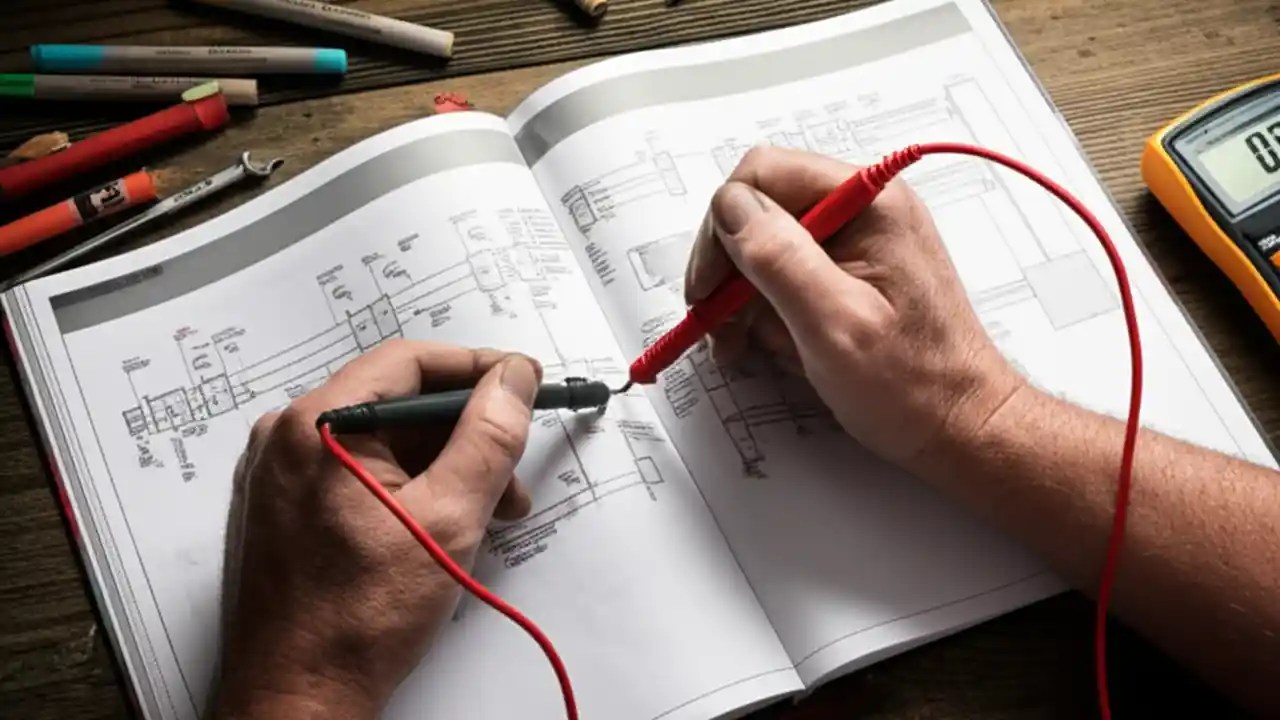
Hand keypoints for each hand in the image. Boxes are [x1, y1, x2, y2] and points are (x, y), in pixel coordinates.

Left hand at [213, 340, 540, 718]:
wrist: (298, 697)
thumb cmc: (358, 620)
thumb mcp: (448, 520)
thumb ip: (487, 439)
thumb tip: (512, 380)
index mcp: (316, 426)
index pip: (408, 362)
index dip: (476, 368)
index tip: (522, 383)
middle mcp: (289, 438)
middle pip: (398, 403)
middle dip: (467, 432)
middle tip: (513, 467)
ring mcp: (285, 475)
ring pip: (386, 443)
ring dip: (446, 465)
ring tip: (491, 511)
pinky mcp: (292, 507)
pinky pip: (363, 473)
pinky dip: (411, 488)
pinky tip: (447, 524)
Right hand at [685, 147, 1022, 473]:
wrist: (959, 426)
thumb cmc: (915, 384)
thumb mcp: (834, 323)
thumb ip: (779, 258)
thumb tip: (730, 208)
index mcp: (869, 204)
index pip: (764, 175)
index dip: (723, 230)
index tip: (709, 288)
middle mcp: (865, 211)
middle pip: (763, 210)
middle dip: (732, 270)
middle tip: (720, 325)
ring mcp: (860, 242)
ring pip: (770, 247)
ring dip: (747, 298)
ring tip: (749, 347)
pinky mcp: (854, 273)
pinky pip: (791, 276)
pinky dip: (771, 311)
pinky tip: (778, 346)